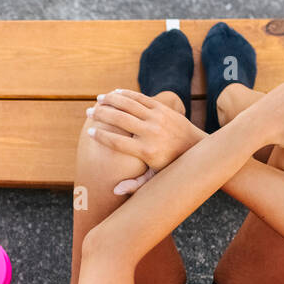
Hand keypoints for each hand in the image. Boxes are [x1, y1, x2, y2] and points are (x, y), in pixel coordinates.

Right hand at [86, 90, 206, 192]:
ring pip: (129, 105)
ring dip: (111, 100)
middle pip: (120, 119)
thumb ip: (135, 185)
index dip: (101, 136)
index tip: (89, 132)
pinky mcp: (162, 108)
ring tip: (98, 99)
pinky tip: (114, 93)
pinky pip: (141, 98)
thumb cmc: (170, 166)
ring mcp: (157, 118)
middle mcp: (151, 132)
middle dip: (101, 114)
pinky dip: (126, 94)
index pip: (117, 142)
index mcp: (146, 151)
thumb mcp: (154, 179)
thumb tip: (115, 190)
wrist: (195, 147)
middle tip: (88, 112)